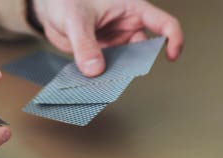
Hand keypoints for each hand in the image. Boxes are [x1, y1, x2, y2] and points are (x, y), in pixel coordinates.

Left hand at [30, 0, 183, 76]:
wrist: (49, 9)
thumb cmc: (67, 1)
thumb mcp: (76, 19)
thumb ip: (85, 44)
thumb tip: (95, 70)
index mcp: (131, 9)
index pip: (162, 22)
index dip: (173, 38)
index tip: (171, 56)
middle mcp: (127, 26)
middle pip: (143, 50)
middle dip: (135, 64)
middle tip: (120, 76)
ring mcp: (115, 41)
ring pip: (125, 62)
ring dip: (117, 74)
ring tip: (102, 83)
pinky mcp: (101, 53)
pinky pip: (107, 68)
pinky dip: (103, 77)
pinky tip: (93, 84)